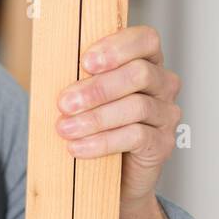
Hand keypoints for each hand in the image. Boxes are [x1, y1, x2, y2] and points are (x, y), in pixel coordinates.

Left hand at [55, 24, 181, 208]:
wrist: (115, 179)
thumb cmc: (99, 130)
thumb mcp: (87, 100)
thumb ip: (80, 81)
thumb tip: (52, 70)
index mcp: (147, 62)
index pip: (145, 40)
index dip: (117, 47)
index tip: (85, 63)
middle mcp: (163, 85)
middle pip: (139, 74)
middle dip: (97, 88)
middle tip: (64, 104)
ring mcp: (166, 114)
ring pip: (136, 106)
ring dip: (95, 118)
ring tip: (65, 129)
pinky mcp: (162, 144)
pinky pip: (136, 137)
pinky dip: (102, 142)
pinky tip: (79, 148)